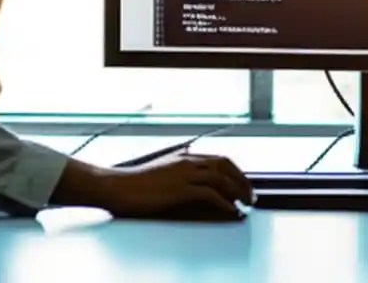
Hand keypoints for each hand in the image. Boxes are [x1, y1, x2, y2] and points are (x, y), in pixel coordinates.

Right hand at [102, 153, 253, 219]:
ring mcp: (183, 174)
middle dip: (242, 179)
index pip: (218, 159)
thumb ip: (179, 175)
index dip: (235, 171)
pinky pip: (209, 194)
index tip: (243, 183)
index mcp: (183, 156)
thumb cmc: (134, 184)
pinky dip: (224, 202)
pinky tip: (231, 210)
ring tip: (246, 203)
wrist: (116, 186)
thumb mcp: (161, 174)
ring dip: (238, 190)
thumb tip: (197, 187)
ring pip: (220, 177)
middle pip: (224, 165)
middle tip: (251, 195)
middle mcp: (186, 161)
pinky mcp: (179, 189)